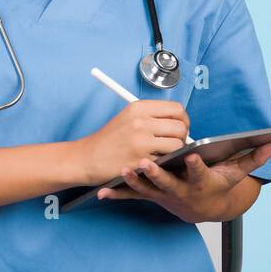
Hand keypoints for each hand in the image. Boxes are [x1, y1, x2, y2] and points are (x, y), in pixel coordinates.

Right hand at [73, 100, 190, 186]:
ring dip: (176, 152)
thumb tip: (179, 121)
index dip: (183, 120)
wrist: (87, 158)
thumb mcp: (128, 117)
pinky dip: (166, 163)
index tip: (179, 128)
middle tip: (173, 144)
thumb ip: (152, 116)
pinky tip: (156, 163)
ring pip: (177, 144)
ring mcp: (140, 141)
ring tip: (164, 154)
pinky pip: (167, 160)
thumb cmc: (109, 140)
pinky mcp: (140, 160)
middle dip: (182, 137)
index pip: (176, 108)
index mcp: (139, 108)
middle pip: (180, 126)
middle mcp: (140, 121)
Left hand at [97, 141, 270, 222]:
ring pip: (146, 189)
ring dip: (134, 181)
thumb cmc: (218, 183)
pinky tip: (102, 192)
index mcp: (199, 180)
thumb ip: (253, 158)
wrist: (201, 207)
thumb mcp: (236, 172)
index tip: (191, 154)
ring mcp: (162, 194)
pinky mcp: (149, 195)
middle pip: (167, 182)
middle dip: (157, 173)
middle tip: (145, 162)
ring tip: (123, 170)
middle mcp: (179, 189)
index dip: (195, 164)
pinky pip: (131, 195)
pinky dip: (117, 193)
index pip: (198, 171)